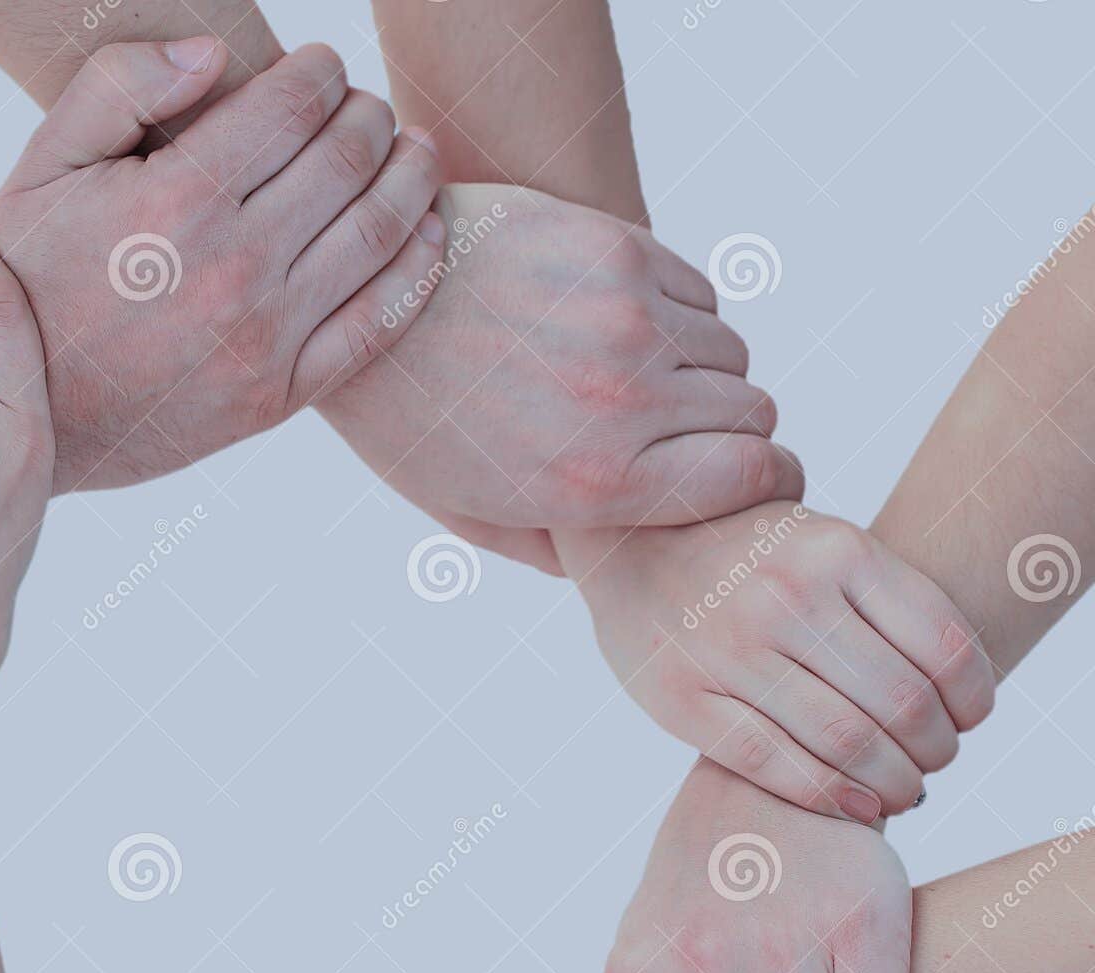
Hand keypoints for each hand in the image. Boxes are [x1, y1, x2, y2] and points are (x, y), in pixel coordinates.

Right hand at [0, 39, 447, 491]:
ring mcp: (263, 339)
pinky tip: (428, 232)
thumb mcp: (44, 163)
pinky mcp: (278, 396)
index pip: (293, 106)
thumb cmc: (31, 277)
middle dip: (370, 116)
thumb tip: (214, 53)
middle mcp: (233, 267)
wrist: (26, 411)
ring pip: (375, 235)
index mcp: (179, 199)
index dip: (322, 71)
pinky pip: (375, 326)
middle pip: (347, 160)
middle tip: (368, 110)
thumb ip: (119, 86)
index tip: (322, 69)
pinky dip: (416, 270)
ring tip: (415, 153)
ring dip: (412, 179)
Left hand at [320, 184, 802, 562]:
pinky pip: (696, 291)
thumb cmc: (414, 421)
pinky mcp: (617, 247)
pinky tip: (613, 322)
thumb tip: (639, 561)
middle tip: (686, 431)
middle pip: (754, 414)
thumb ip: (563, 548)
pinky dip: (675, 312)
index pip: (756, 478)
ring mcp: (627, 316)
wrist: (363, 298)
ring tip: (633, 376)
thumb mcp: (472, 514)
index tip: (764, 479)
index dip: (771, 482)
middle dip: (731, 430)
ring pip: (730, 349)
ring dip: (701, 368)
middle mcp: (626, 400)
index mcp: (597, 481)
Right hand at [560, 504, 995, 818]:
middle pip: (901, 703)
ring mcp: (729, 648)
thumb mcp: (820, 540)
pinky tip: (859, 808)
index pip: (944, 646)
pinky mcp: (682, 698)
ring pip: (847, 741)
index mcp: (837, 549)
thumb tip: (956, 691)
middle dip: (936, 750)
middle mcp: (785, 594)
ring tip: (903, 790)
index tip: (971, 721)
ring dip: (893, 782)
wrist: (629, 546)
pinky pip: (774, 763)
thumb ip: (882, 597)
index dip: (974, 700)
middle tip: (934, 761)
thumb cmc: (747, 556)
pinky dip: (831, 797)